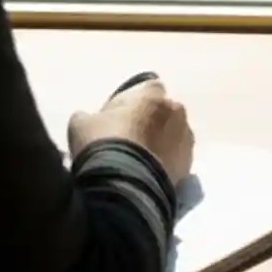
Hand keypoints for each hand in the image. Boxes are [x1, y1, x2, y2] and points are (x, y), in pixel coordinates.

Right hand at [67, 75, 194, 185]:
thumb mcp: (82, 124)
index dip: (135, 101)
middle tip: (131, 139)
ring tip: (140, 160)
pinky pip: (177, 158)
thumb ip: (91, 116)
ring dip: (161, 142)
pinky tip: (148, 173)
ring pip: (174, 136)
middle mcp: (176, 111)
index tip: (123, 114)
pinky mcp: (189, 165)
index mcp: (152, 94)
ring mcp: (186, 139)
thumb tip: (90, 119)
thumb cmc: (102, 143)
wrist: (123, 184)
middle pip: (164, 112)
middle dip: (152, 121)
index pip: (149, 87)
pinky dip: (166, 162)